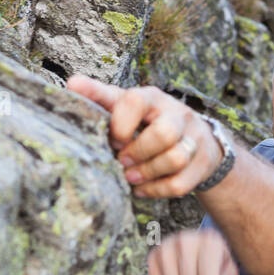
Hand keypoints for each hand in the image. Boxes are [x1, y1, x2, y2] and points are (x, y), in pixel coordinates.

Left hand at [64, 75, 225, 199]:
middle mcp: (177, 115)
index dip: (121, 124)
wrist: (198, 140)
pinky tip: (142, 189)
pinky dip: (157, 190)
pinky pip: (180, 184)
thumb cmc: (150, 121)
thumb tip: (72, 84)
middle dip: (139, 153)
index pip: (137, 101)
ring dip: (148, 173)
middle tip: (122, 162)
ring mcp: (193, 140)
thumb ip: (101, 97)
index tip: (113, 139)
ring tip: (130, 178)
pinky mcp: (201, 164)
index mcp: (153, 98)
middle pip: (164, 134)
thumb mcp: (127, 106)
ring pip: (176, 159)